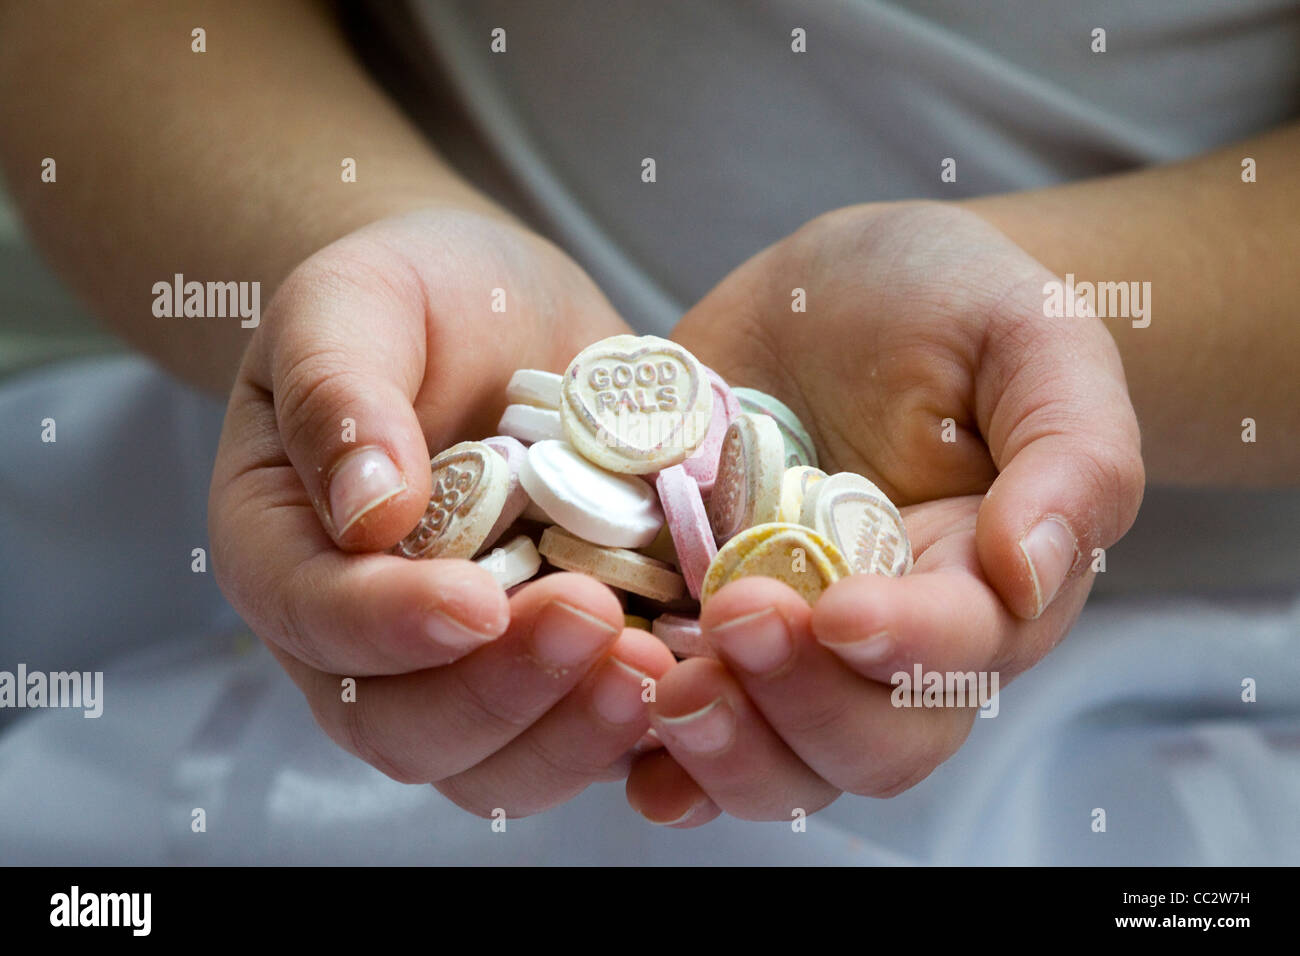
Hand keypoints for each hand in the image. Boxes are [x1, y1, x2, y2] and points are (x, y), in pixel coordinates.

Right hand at [209, 208, 674, 815]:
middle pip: (405, 727)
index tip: (477, 599)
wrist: (503, 314)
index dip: (389, 628)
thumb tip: (367, 513)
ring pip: (497, 765)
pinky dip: (641, 731)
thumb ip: (339, 390)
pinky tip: (700, 681)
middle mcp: (366, 638)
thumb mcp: (355, 302)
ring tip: (656, 667)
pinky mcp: (558, 669)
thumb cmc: (412, 297)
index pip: (316, 620)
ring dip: (575, 735)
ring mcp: (464, 668)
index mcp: (288, 550)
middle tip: (595, 620)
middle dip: (502, 694)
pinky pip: (586, 738)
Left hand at [627, 202, 1143, 825]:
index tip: (841, 611)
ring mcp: (788, 649)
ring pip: (778, 763)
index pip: (961, 654)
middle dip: (802, 704)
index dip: (907, 648)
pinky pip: (678, 731)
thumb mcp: (1028, 338)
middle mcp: (887, 645)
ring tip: (666, 690)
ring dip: (725, 751)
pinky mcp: (697, 627)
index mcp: (981, 586)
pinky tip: (620, 751)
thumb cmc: (948, 304)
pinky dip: (647, 755)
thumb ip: (1070, 453)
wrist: (825, 298)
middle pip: (868, 743)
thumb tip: (1030, 574)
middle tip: (736, 617)